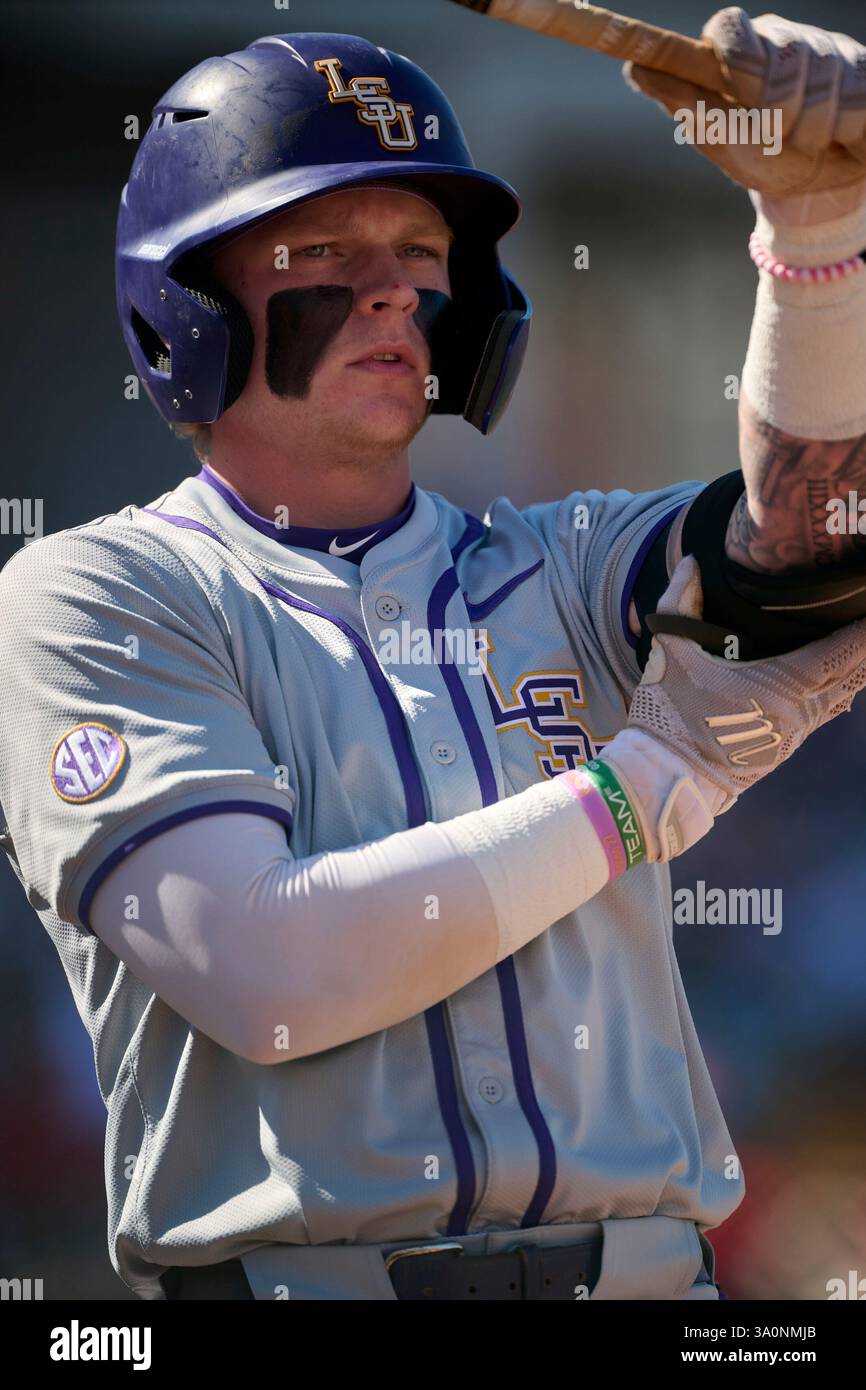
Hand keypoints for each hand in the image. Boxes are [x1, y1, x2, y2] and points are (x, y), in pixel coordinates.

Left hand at [625, 7, 865, 197]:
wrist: (820, 189)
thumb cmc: (763, 159)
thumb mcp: (719, 139)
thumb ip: (684, 103)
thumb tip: (635, 69)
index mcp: (743, 50)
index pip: (730, 29)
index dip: (736, 61)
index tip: (741, 95)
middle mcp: (784, 40)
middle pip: (779, 64)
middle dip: (778, 117)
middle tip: (779, 136)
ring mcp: (829, 50)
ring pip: (822, 84)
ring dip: (813, 132)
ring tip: (811, 142)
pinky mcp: (865, 69)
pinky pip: (856, 99)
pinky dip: (847, 132)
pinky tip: (842, 137)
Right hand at [626, 554, 865, 806]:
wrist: (665, 777)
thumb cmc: (670, 714)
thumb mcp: (670, 650)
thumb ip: (681, 601)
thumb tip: (693, 562)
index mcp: (781, 683)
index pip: (842, 652)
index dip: (863, 632)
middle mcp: (799, 711)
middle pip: (852, 675)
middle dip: (865, 649)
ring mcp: (794, 734)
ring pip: (840, 698)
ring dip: (853, 673)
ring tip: (859, 648)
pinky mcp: (783, 749)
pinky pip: (822, 716)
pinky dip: (836, 694)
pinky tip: (837, 683)